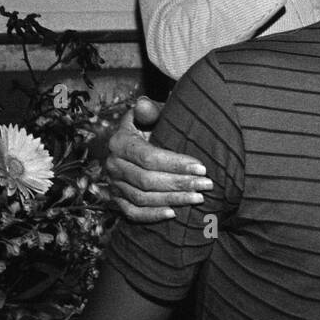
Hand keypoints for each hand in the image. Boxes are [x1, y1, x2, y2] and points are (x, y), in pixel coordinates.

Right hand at [104, 97, 212, 222]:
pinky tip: (174, 214)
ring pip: (143, 198)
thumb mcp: (151, 114)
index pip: (149, 157)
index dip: (176, 164)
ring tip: (198, 198)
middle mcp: (113, 165)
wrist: (137, 142)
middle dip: (180, 183)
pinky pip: (132, 213)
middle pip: (147, 180)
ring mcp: (114, 185)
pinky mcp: (117, 200)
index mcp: (120, 142)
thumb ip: (150, 110)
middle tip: (206, 185)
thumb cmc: (151, 125)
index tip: (202, 167)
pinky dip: (152, 216)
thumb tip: (142, 103)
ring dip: (172, 200)